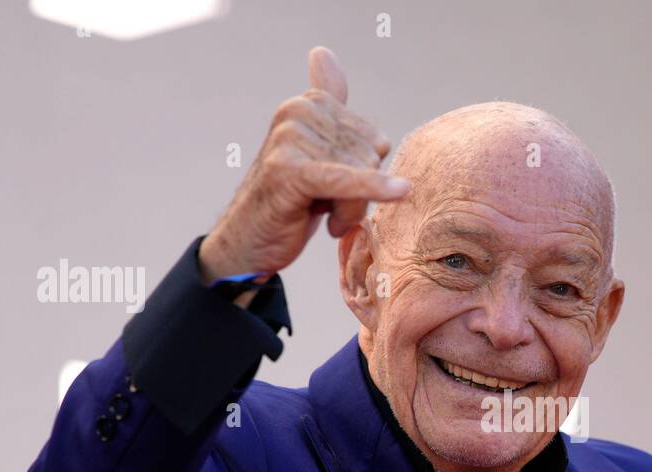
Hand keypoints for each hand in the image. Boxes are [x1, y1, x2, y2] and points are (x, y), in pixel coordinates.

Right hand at [199, 46, 408, 283]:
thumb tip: (321, 51)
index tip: (335, 188)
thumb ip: (325, 102)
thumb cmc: (289, 198)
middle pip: (370, 157)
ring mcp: (290, 139)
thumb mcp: (313, 148)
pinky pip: (346, 180)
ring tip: (317, 213)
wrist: (249, 241)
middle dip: (359, 193)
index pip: (375, 140)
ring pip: (361, 175)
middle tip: (325, 206)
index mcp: (309, 103)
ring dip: (348, 209)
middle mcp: (298, 112)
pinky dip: (373, 189)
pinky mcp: (289, 172)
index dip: (366, 174)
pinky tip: (402, 191)